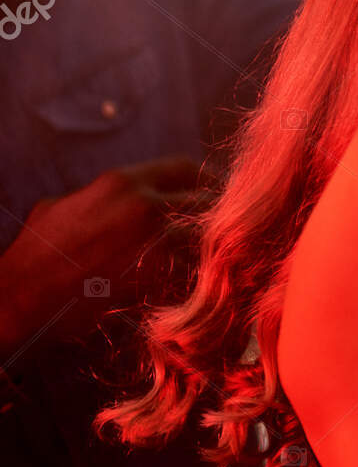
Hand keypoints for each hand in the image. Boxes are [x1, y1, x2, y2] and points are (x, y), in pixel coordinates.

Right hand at [0, 158, 214, 358]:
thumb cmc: (34, 256)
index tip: (211, 194)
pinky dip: (205, 276)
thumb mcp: (60, 207)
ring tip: (222, 257)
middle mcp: (145, 205)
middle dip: (221, 215)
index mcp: (122, 183)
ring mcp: (155, 242)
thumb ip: (99, 196)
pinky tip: (205, 283)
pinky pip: (200, 271)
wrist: (19, 299)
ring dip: (217, 248)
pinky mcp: (159, 279)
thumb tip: (121, 197)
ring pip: (213, 237)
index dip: (203, 181)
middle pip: (210, 200)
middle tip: (227, 230)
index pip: (186, 168)